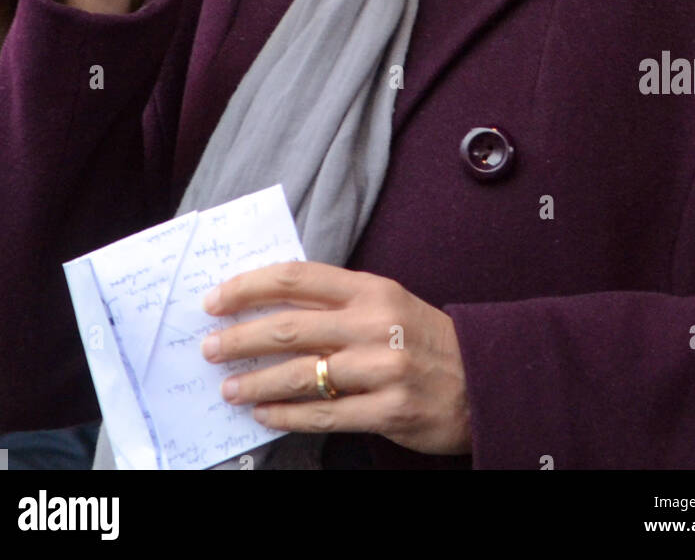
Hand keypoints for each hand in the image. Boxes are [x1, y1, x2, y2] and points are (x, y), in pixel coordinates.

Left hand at [200, 261, 471, 455]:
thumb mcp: (385, 302)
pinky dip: (287, 415)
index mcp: (370, 288)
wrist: (485, 377)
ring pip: (302, 374)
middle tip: (208, 347)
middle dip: (240, 338)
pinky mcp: (389, 410)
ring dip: (256, 383)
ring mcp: (383, 368)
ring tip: (229, 388)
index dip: (249, 287)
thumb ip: (336, 301)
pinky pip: (324, 414)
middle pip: (290, 327)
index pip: (296, 278)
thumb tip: (269, 306)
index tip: (216, 299)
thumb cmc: (424, 337)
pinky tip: (264, 414)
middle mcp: (374, 324)